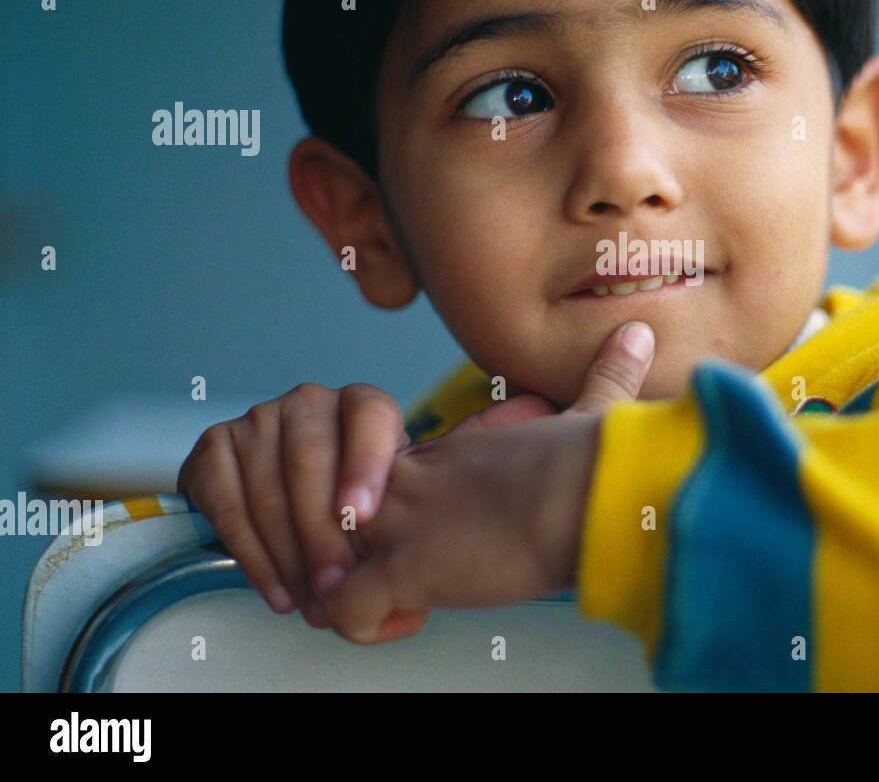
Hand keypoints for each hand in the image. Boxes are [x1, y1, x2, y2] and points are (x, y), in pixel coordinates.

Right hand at [177, 379, 557, 626]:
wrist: (317, 508)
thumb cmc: (388, 504)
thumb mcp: (433, 475)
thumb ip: (481, 442)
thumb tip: (542, 409)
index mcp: (362, 404)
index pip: (365, 416)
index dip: (366, 462)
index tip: (368, 514)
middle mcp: (307, 403)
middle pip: (308, 458)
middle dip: (323, 529)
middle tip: (342, 583)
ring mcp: (257, 424)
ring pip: (267, 487)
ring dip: (289, 552)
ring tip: (318, 599)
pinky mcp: (213, 453)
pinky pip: (224, 503)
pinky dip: (250, 553)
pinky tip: (281, 590)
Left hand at [319, 320, 656, 642]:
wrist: (599, 490)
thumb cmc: (602, 460)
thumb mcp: (599, 413)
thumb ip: (608, 377)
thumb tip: (641, 336)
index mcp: (450, 454)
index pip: (381, 475)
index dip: (393, 511)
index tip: (434, 538)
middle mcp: (413, 482)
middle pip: (333, 509)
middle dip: (349, 547)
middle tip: (391, 577)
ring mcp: (402, 522)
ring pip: (319, 552)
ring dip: (347, 585)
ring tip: (396, 602)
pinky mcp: (406, 565)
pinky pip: (343, 609)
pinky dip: (365, 625)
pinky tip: (413, 616)